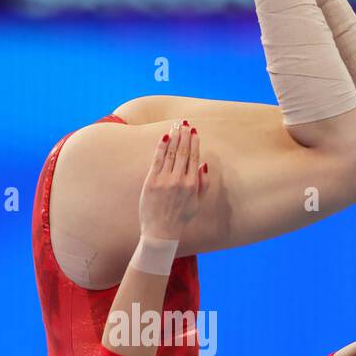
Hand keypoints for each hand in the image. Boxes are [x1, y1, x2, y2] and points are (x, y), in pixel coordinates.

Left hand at [138, 120, 206, 239]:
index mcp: (192, 184)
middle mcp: (179, 180)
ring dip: (174, 137)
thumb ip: (204, 184)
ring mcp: (165, 180)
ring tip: (175, 127)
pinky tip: (164, 137)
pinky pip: (157, 160)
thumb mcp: (197, 203)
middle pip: (183, 152)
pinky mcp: (151, 182)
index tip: (194, 131)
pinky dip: (161, 147)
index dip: (194, 142)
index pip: (194, 157)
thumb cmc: (180, 218)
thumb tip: (204, 164)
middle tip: (185, 124)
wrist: (161, 231)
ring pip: (171, 153)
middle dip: (184, 136)